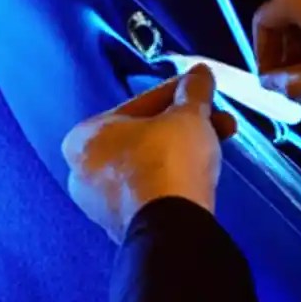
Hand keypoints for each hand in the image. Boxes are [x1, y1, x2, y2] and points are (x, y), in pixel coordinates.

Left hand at [62, 66, 237, 241]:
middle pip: (144, 137)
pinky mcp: (122, 227)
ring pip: (148, 166)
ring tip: (215, 147)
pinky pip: (150, 193)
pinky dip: (172, 182)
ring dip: (182, 153)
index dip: (179, 93)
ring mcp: (99, 204)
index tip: (203, 90)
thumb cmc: (168, 162)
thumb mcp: (188, 116)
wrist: (171, 227)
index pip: (140, 104)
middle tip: (218, 123)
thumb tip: (200, 74)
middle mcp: (82, 171)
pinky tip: (198, 178)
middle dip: (185, 127)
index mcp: (84, 136)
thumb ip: (194, 91)